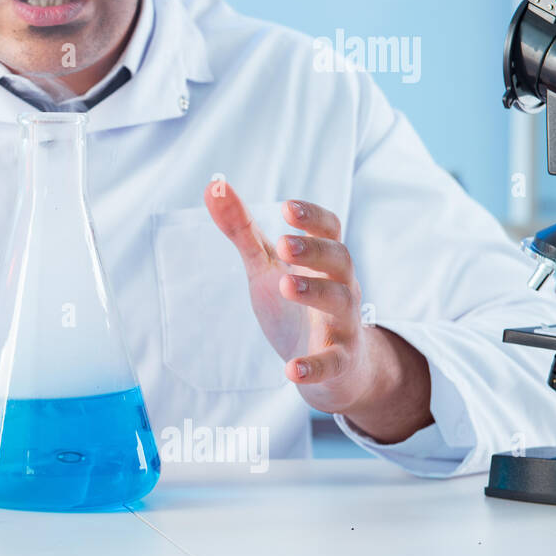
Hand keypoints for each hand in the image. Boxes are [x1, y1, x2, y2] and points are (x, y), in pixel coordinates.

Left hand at [202, 180, 377, 414]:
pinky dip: (314, 364)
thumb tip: (212, 185)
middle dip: (314, 250)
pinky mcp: (339, 361)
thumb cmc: (297, 307)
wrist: (336, 368)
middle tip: (284, 244)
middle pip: (340, 260)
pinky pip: (333, 361)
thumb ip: (242, 229)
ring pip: (341, 302)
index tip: (287, 207)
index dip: (312, 216)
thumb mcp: (266, 266)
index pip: (330, 229)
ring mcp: (343, 324)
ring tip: (285, 284)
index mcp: (323, 261)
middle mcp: (341, 286)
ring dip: (314, 292)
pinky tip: (290, 369)